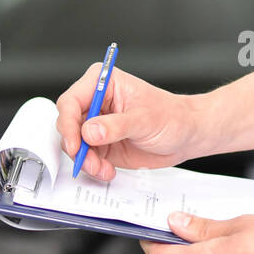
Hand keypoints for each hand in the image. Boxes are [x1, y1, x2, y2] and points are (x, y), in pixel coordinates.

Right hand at [55, 63, 204, 180]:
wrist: (185, 136)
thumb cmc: (171, 117)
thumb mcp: (145, 119)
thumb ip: (116, 126)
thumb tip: (90, 131)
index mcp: (103, 83)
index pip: (71, 101)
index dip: (68, 123)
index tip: (76, 143)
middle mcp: (95, 102)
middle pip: (67, 124)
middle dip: (76, 146)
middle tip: (89, 161)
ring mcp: (95, 124)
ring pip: (74, 144)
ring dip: (85, 160)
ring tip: (102, 168)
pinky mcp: (99, 143)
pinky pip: (85, 157)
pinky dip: (93, 167)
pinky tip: (107, 170)